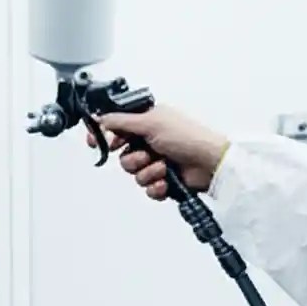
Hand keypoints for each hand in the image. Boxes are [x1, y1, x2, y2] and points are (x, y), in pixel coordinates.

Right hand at [85, 105, 229, 200]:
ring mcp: (156, 160)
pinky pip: (146, 188)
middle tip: (145, 154)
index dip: (105, 135)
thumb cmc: (189, 137)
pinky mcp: (162, 179)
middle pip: (122, 154)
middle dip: (133, 158)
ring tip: (162, 166)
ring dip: (147, 171)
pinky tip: (167, 180)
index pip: (117, 126)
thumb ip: (121, 121)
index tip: (96, 142)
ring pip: (133, 172)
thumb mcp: (151, 122)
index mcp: (147, 121)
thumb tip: (101, 117)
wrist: (210, 163)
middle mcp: (150, 140)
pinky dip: (156, 186)